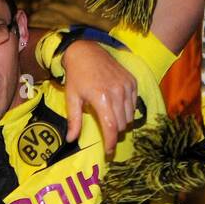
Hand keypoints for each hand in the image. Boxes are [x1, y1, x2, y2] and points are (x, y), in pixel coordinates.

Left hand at [60, 41, 137, 157]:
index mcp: (101, 98)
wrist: (86, 51)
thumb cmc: (77, 76)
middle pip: (122, 124)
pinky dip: (127, 110)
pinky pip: (134, 104)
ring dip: (122, 123)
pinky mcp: (132, 81)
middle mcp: (118, 92)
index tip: (108, 152)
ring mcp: (127, 86)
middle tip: (106, 134)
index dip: (110, 143)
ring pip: (130, 116)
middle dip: (114, 133)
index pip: (111, 127)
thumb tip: (71, 140)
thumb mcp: (72, 98)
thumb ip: (74, 120)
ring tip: (111, 120)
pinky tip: (117, 107)